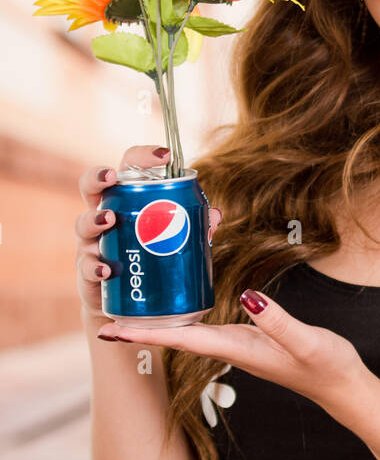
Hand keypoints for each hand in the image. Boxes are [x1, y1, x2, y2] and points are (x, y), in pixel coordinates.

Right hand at [75, 145, 222, 326]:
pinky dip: (95, 267)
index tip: (164, 154)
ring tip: (108, 219)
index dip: (142, 156)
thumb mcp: (172, 241)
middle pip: (90, 188)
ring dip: (94, 220)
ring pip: (83, 226)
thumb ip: (194, 227)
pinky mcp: (88, 273)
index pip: (127, 169)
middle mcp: (102, 217)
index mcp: (125, 202)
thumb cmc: (150, 260)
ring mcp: (92, 244)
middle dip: (96, 178)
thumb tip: (216, 214)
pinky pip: (86, 267)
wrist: (128, 305)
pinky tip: (106, 270)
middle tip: (110, 177)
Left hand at [94, 289, 369, 410]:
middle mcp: (233, 349)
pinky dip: (188, 316)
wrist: (345, 389)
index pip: (183, 339)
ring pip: (190, 332)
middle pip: (177, 337)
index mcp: (239, 349)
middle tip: (105, 318)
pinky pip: (209, 326)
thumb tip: (248, 297)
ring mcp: (240, 346)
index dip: (147, 333)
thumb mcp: (307, 343)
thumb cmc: (328, 367)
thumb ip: (279, 323)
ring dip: (161, 323)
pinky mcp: (251, 340)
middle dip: (142, 329)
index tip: (112, 330)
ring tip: (134, 309)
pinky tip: (183, 305)